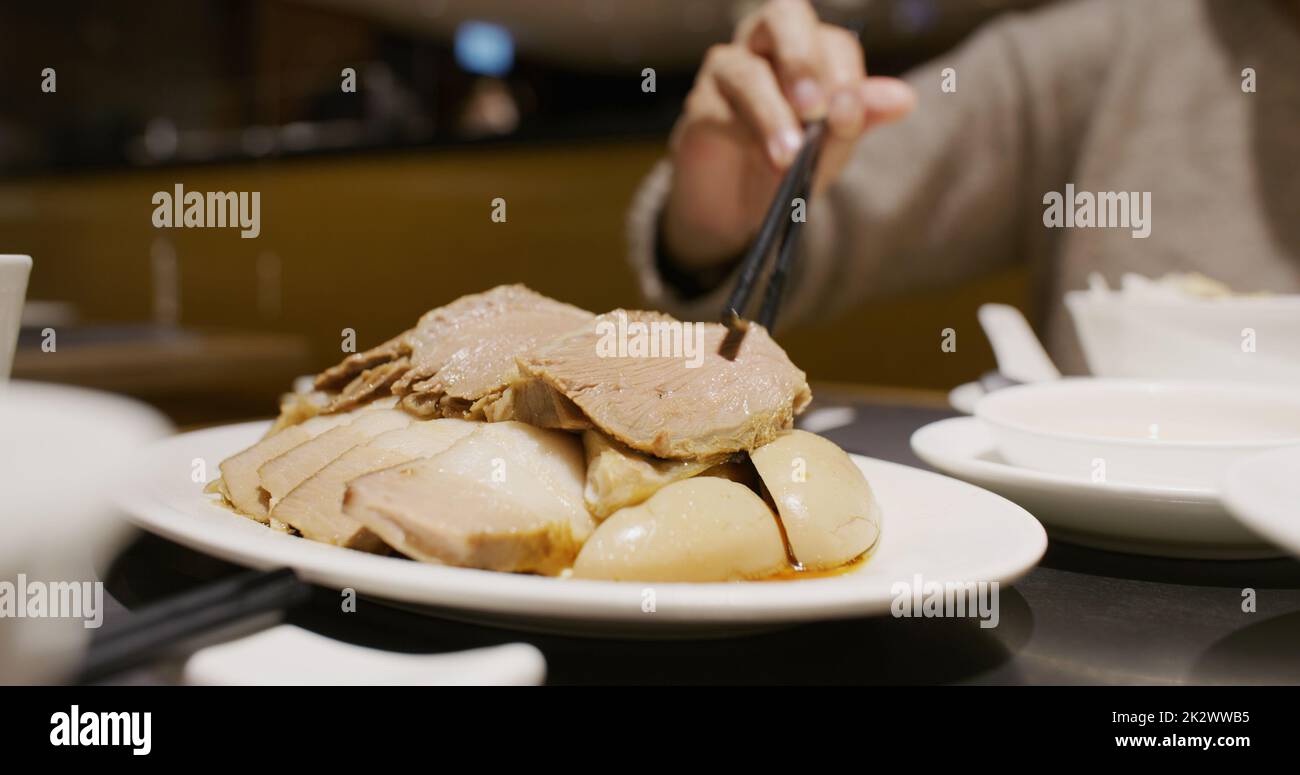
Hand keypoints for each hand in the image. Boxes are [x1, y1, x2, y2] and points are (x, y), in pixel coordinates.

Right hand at [661, 0, 915, 268]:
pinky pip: (720, 106)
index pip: (832, 42)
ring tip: (793, 154)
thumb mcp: (832, 147)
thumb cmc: (788, 167)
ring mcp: (727, 71)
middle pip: (783, 14)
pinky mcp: (700, 106)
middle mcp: (765, 46)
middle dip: (804, 58)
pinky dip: (751, 131)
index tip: (848, 116)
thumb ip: (860, 118)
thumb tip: (904, 98)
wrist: (740, 210)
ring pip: (748, 68)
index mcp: (807, 49)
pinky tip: (772, 157)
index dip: (845, 76)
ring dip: (775, 112)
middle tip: (818, 107)